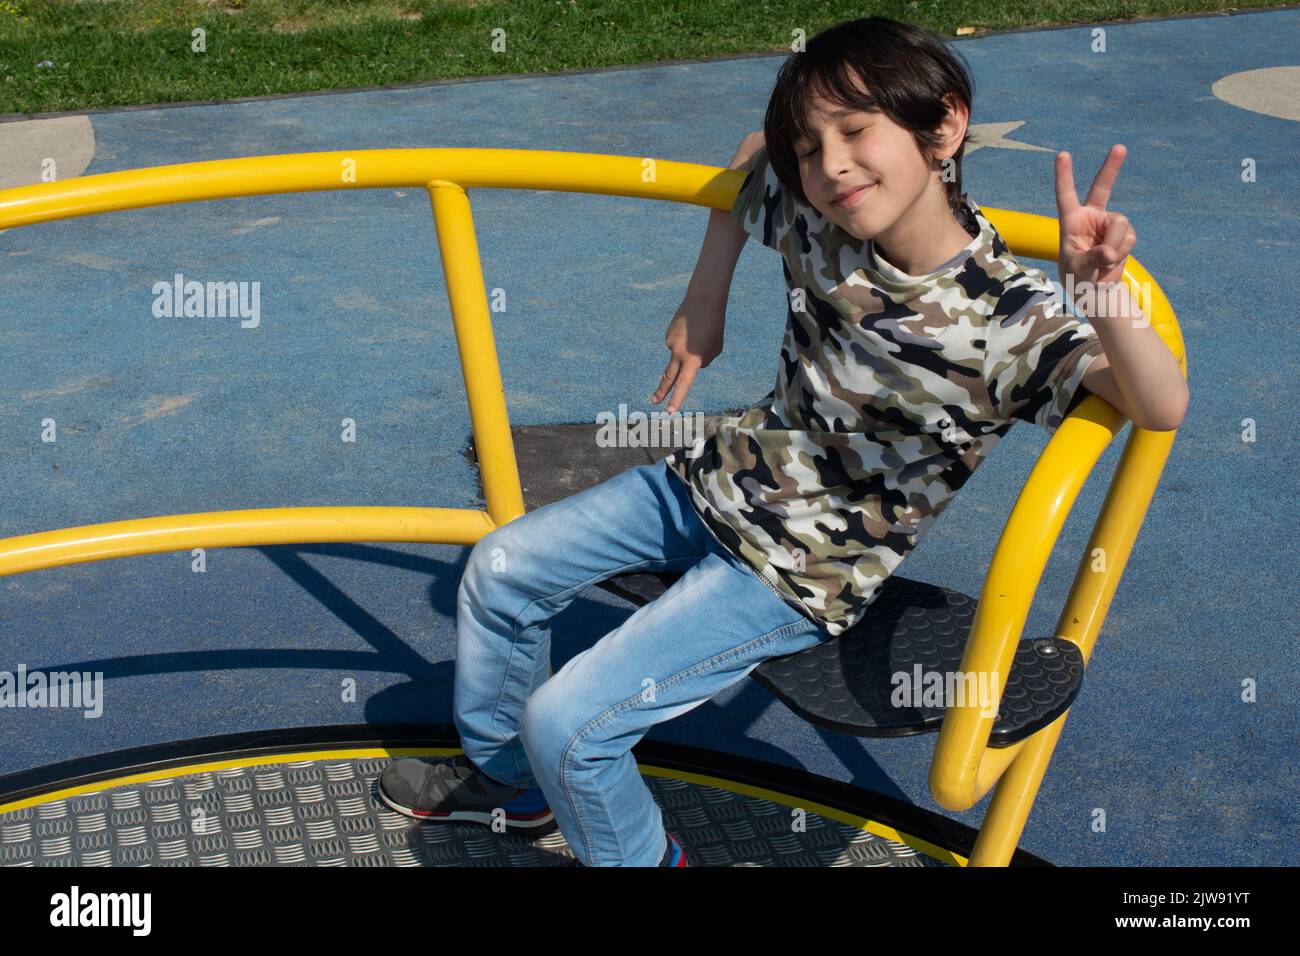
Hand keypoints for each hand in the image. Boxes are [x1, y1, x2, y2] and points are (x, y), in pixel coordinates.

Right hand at [649, 299, 723, 413]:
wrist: (703, 301)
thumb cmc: (714, 326)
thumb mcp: (715, 348)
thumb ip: (703, 362)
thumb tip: (689, 366)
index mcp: (693, 359)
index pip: (683, 384)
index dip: (676, 398)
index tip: (669, 411)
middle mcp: (679, 353)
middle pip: (668, 377)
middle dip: (662, 390)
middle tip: (654, 401)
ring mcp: (671, 343)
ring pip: (680, 355)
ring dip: (689, 350)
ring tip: (700, 334)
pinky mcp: (668, 335)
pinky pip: (678, 344)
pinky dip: (685, 340)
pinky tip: (691, 330)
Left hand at [1055, 145, 1136, 288]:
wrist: (1095, 288)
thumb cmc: (1076, 276)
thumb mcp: (1078, 269)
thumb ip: (1092, 258)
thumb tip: (1110, 252)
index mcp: (1071, 220)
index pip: (1066, 194)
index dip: (1064, 175)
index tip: (1062, 154)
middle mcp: (1091, 216)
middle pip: (1102, 187)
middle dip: (1112, 167)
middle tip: (1120, 147)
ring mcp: (1109, 223)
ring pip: (1120, 225)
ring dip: (1115, 246)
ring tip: (1103, 262)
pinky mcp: (1125, 233)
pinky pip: (1129, 238)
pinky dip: (1122, 252)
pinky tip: (1113, 261)